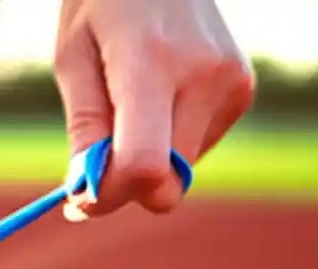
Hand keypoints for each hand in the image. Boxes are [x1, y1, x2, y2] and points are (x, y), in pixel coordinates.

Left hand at [54, 0, 253, 218]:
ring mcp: (232, 84)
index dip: (109, 195)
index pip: (143, 163)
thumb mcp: (73, 58)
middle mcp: (203, 75)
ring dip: (147, 160)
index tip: (78, 200)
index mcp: (151, 62)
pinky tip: (159, 94)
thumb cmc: (103, 4)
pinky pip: (197, 147)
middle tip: (91, 163)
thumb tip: (86, 194)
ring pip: (181, 170)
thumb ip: (84, 129)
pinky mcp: (243, 91)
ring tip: (129, 101)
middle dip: (124, 185)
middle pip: (166, 179)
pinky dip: (169, 140)